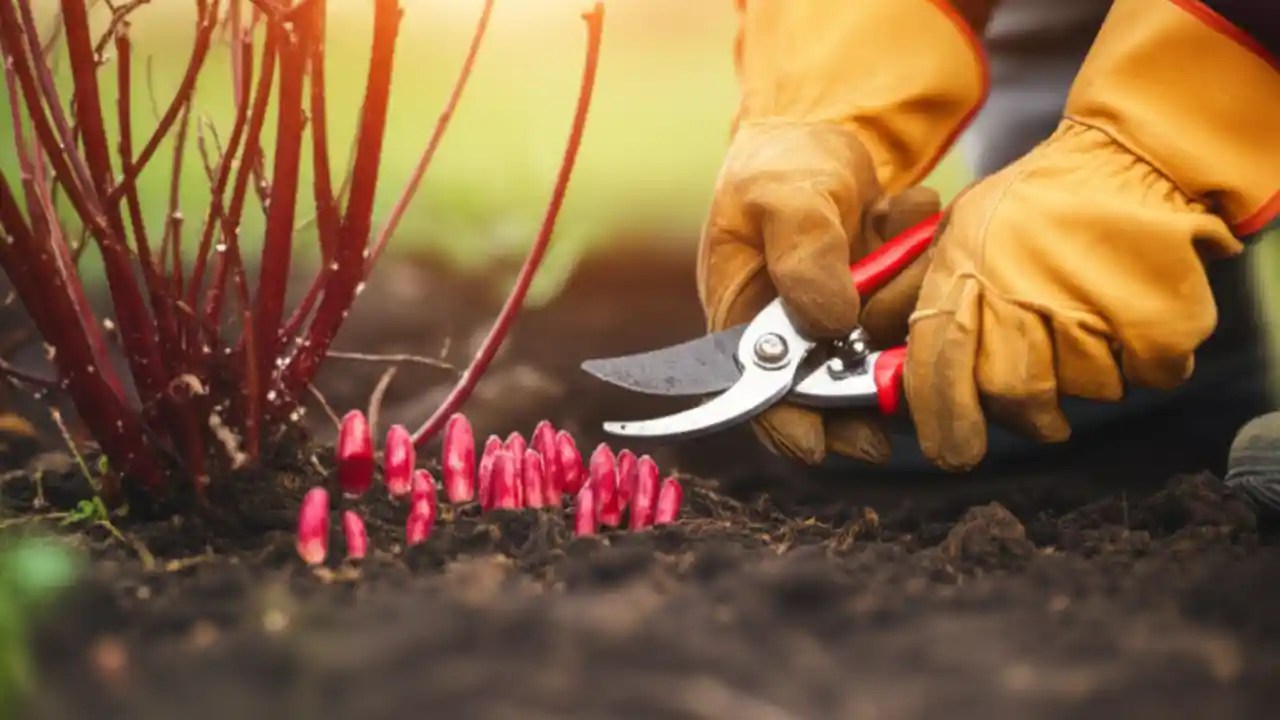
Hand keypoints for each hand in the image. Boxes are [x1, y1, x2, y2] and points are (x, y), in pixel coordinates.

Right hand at [698, 122, 939, 464]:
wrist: (821, 132)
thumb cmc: (778, 170)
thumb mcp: (781, 200)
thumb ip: (802, 257)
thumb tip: (830, 323)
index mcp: (748, 326)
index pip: (762, 398)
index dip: (792, 427)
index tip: (824, 443)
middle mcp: (799, 340)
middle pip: (836, 398)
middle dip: (871, 387)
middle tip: (903, 377)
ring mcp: (849, 328)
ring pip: (888, 358)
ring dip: (905, 309)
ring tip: (899, 238)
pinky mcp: (887, 307)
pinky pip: (920, 309)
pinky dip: (920, 263)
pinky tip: (899, 215)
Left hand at [903, 120, 1242, 470]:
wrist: (1130, 156)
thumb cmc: (1034, 202)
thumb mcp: (957, 229)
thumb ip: (915, 289)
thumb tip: (875, 336)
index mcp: (966, 277)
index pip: (939, 370)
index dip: (944, 420)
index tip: (953, 451)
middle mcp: (1021, 300)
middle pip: (1014, 396)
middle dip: (1025, 408)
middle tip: (1040, 397)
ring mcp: (1091, 313)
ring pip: (1084, 388)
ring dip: (1090, 370)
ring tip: (1090, 318)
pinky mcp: (1157, 324)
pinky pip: (1148, 374)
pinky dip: (1147, 358)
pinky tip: (1132, 313)